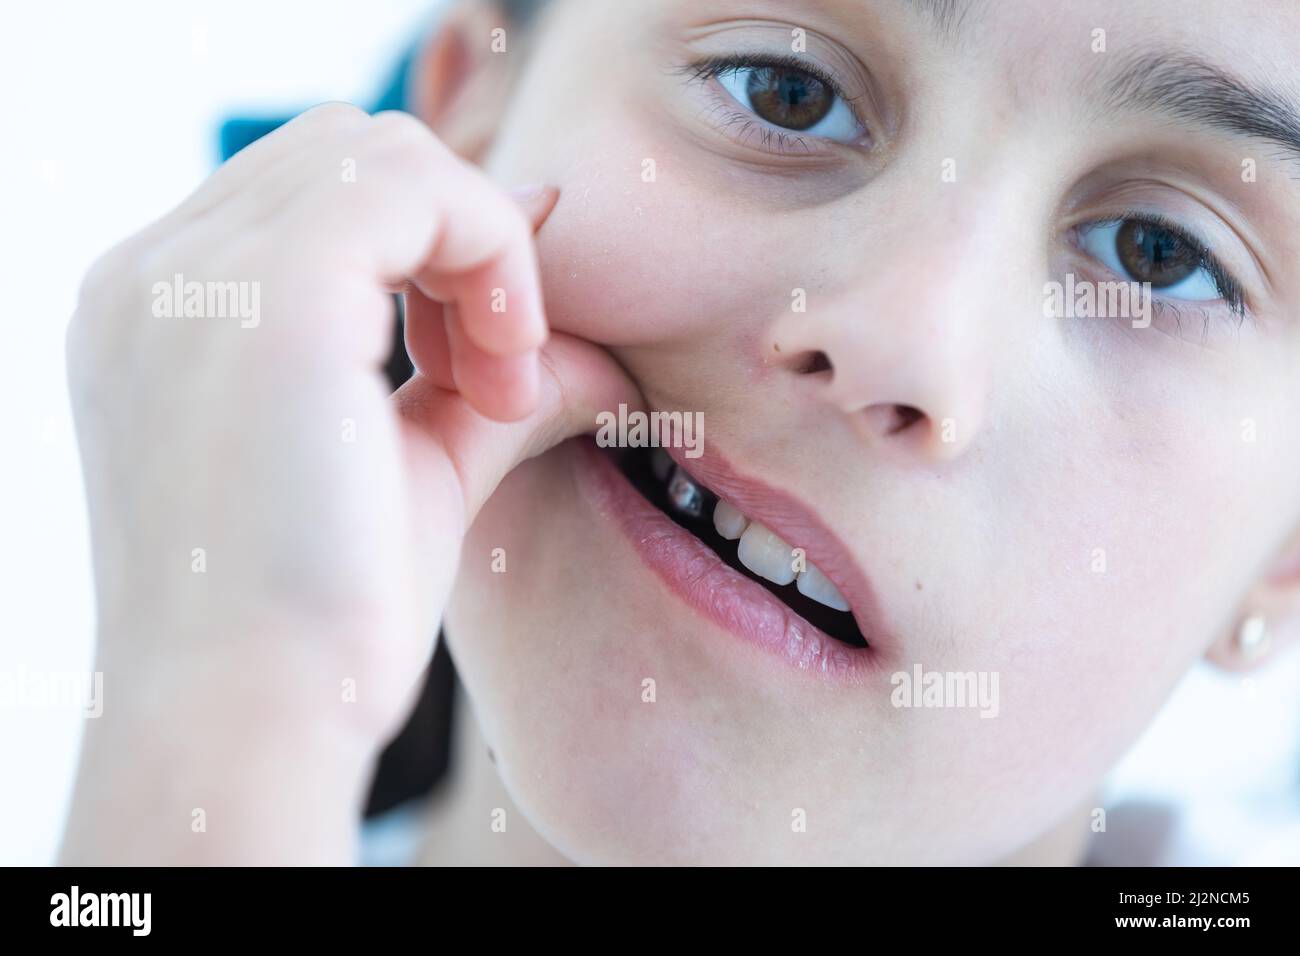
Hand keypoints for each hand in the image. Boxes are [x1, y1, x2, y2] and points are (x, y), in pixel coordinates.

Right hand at [61, 104, 639, 861]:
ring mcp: (194, 273)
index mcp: (162, 315)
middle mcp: (153, 276)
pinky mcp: (264, 291)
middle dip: (454, 242)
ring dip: (479, 251)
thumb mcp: (409, 469)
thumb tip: (586, 349)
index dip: (432, 250)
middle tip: (494, 374)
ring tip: (495, 387)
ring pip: (385, 154)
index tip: (493, 353)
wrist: (256, 721)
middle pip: (348, 154)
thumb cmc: (319, 621)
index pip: (314, 199)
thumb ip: (480, 381)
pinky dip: (490, 253)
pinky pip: (415, 187)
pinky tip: (500, 368)